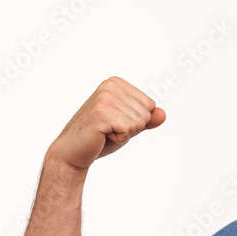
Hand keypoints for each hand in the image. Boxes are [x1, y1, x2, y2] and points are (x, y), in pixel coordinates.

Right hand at [47, 76, 165, 170]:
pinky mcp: (101, 112)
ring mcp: (105, 98)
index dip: (137, 120)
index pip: (150, 105)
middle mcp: (110, 86)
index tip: (116, 122)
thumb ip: (148, 119)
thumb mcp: (130, 126)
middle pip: (147, 113)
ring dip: (125, 133)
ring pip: (139, 122)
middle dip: (132, 127)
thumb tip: (163, 114)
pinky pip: (129, 129)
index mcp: (116, 84)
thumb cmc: (101, 137)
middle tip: (110, 129)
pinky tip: (103, 135)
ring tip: (105, 131)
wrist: (74, 151)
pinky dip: (119, 139)